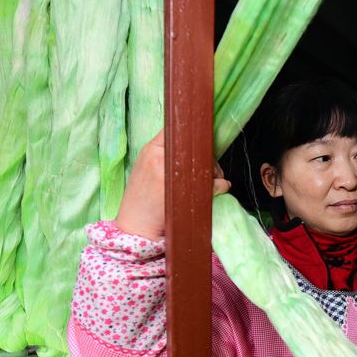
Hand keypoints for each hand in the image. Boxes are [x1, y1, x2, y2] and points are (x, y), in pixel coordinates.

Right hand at [114, 129, 231, 240]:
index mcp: (150, 149)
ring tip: (211, 182)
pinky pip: (214, 183)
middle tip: (210, 169)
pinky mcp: (184, 193)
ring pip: (206, 163)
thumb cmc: (142, 200)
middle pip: (195, 146)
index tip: (201, 143)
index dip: (192, 135)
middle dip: (208, 157)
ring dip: (215, 172)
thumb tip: (197, 148)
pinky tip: (219, 189)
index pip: (174, 128)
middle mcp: (159, 158)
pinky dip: (221, 186)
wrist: (135, 228)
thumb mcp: (147, 169)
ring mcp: (171, 176)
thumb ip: (166, 156)